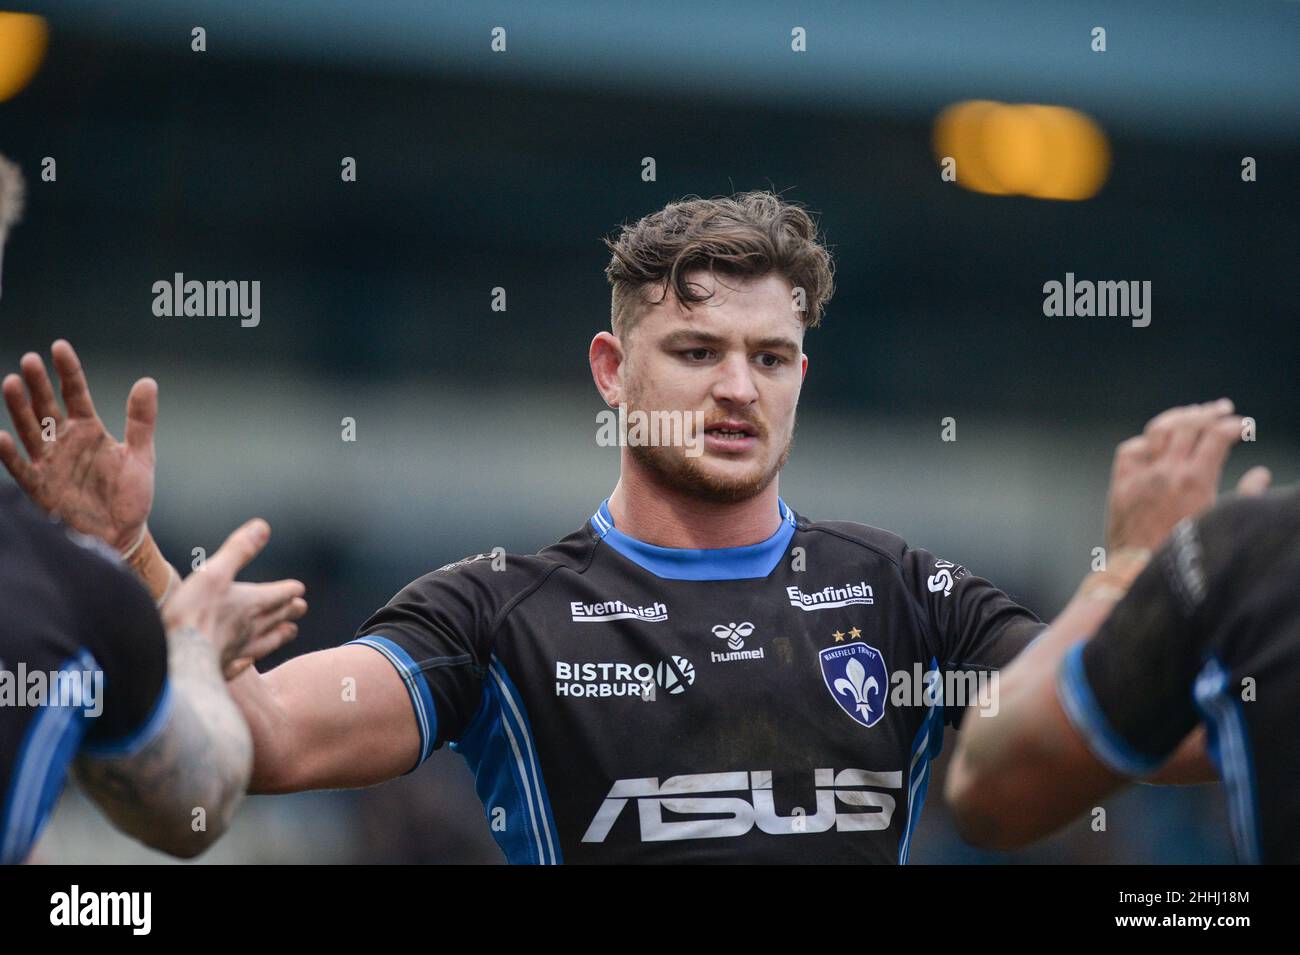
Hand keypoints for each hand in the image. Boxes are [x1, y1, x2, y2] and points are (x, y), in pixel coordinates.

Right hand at [0, 340, 156, 552]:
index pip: (74, 393)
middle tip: (29, 361)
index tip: (59, 347)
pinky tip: (1, 436)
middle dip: (37, 384)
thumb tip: (147, 381)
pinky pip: (21, 468)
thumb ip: (141, 420)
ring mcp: (50, 462)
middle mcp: (65, 442)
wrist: (123, 535)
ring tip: (11, 383)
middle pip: (47, 406)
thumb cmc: (131, 495)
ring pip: (30, 430)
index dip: (67, 371)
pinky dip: (10, 454)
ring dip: (19, 408)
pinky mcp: (40, 487)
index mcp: (89, 430)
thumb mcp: (141, 455)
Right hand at [163, 518, 307, 679]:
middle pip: (276, 618)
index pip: (279, 595)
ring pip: (266, 642)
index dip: (289, 590)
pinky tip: (250, 661)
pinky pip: (243, 663)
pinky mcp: (223, 670)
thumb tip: (263, 526)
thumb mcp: (214, 572)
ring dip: (279, 635)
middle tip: (301, 608)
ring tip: (289, 632)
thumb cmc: (193, 613)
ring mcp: (239, 651)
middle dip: (289, 610)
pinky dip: (251, 659)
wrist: (177, 659)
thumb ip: (239, 550)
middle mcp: (250, 629)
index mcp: (251, 604)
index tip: (299, 589)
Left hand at [1105, 398, 1269, 552]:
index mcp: (1195, 480)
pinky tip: (1155, 441)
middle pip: (1188, 426)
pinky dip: (1145, 442)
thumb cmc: (1188, 555)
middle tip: (1222, 409)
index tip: (1243, 426)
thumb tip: (1260, 475)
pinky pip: (1129, 451)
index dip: (1233, 426)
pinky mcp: (1120, 486)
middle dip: (1209, 414)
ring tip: (1192, 414)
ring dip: (1178, 418)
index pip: (1216, 435)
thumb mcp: (1222, 523)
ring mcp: (1140, 477)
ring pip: (1158, 431)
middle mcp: (1166, 472)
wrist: (1142, 576)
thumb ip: (1246, 495)